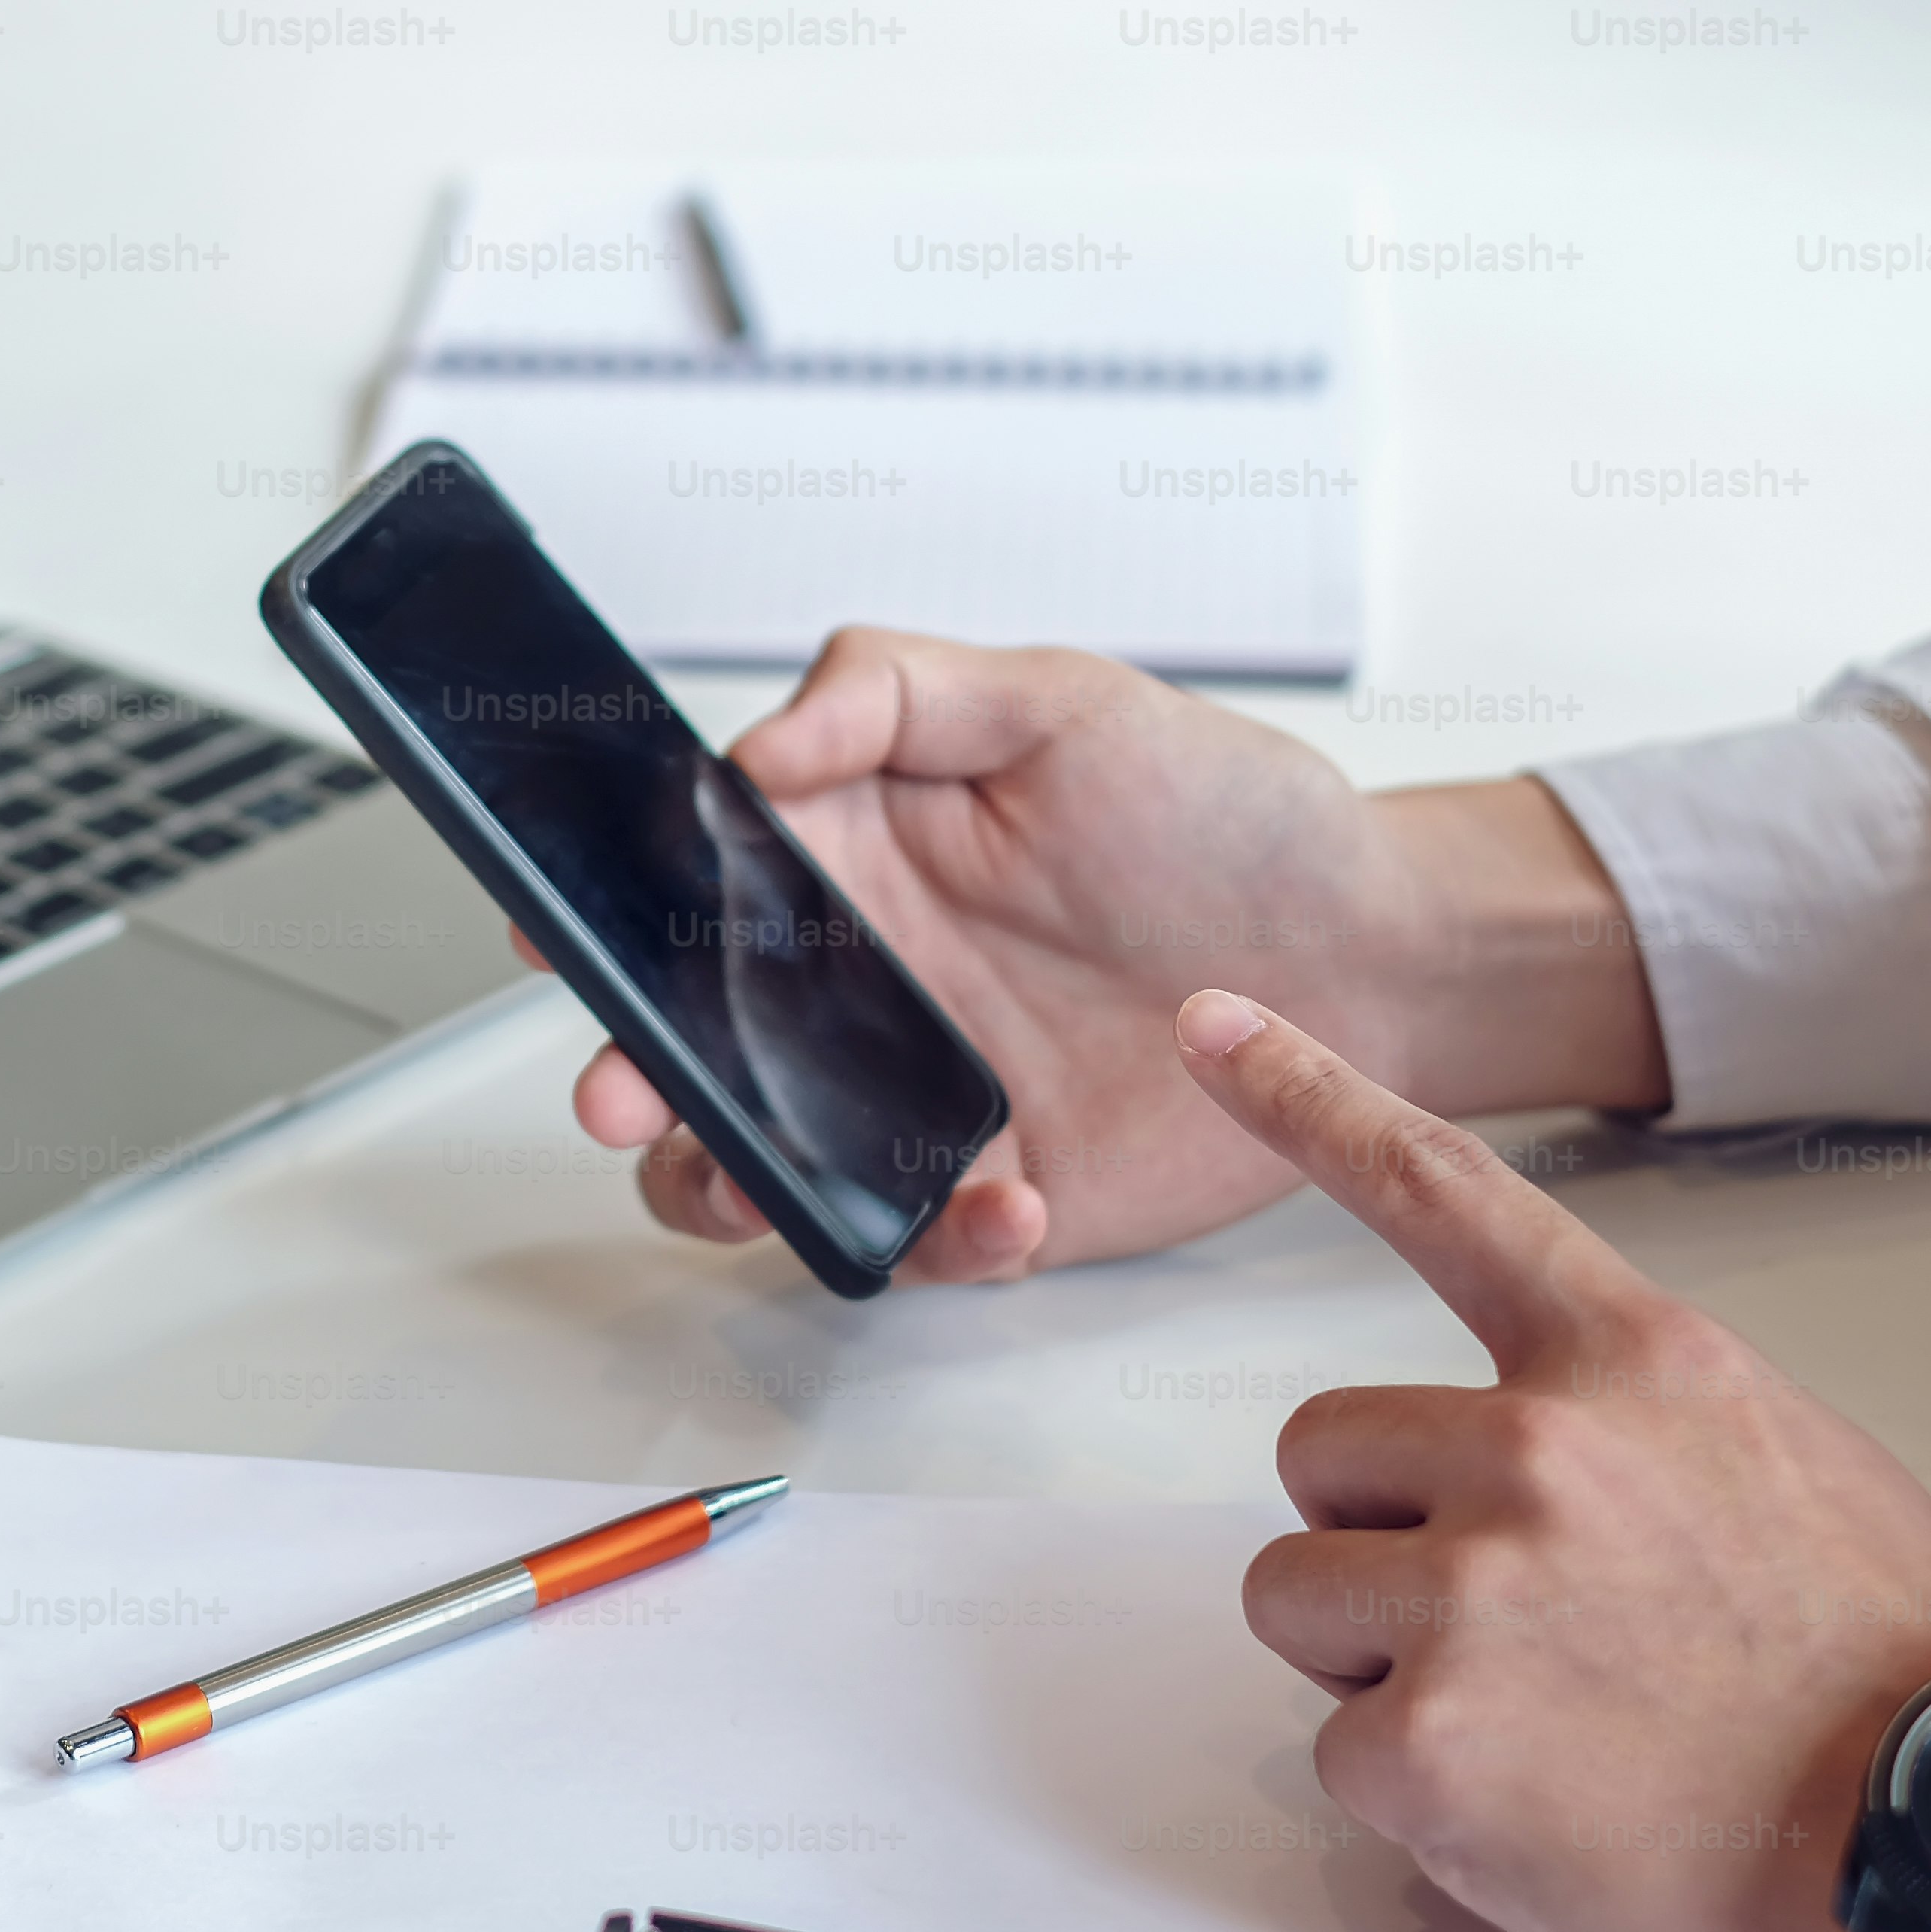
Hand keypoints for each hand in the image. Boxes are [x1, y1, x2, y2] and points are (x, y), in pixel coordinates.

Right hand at [550, 629, 1665, 1279]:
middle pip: (684, 1044)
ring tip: (754, 1182)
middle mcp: (856, 986)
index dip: (598, 911)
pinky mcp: (993, 1197)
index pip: (679, 884)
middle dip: (627, 1072)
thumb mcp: (1063, 697)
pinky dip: (937, 1243)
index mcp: (847, 855)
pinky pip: (914, 1242)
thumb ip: (893, 688)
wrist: (1376, 955)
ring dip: (729, 1183)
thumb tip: (752, 744)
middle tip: (616, 1085)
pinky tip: (1006, 1205)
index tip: (554, 929)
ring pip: (755, 1162)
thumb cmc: (1228, 810)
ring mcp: (914, 1100)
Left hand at [1176, 986, 1930, 1931]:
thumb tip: (1547, 1464)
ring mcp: (1473, 1592)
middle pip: (1321, 1452)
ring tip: (1545, 1727)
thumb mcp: (1785, 1470)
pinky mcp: (1428, 1739)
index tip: (1209, 1023)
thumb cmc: (1890, 1684)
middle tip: (1525, 1631)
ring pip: (1301, 1596)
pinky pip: (1342, 1751)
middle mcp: (1537, 1449)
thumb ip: (1634, 1433)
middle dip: (1381, 1536)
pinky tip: (1549, 1814)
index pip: (1445, 1191)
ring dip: (1382, 1663)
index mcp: (1633, 1364)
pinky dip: (1422, 1800)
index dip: (1308, 1098)